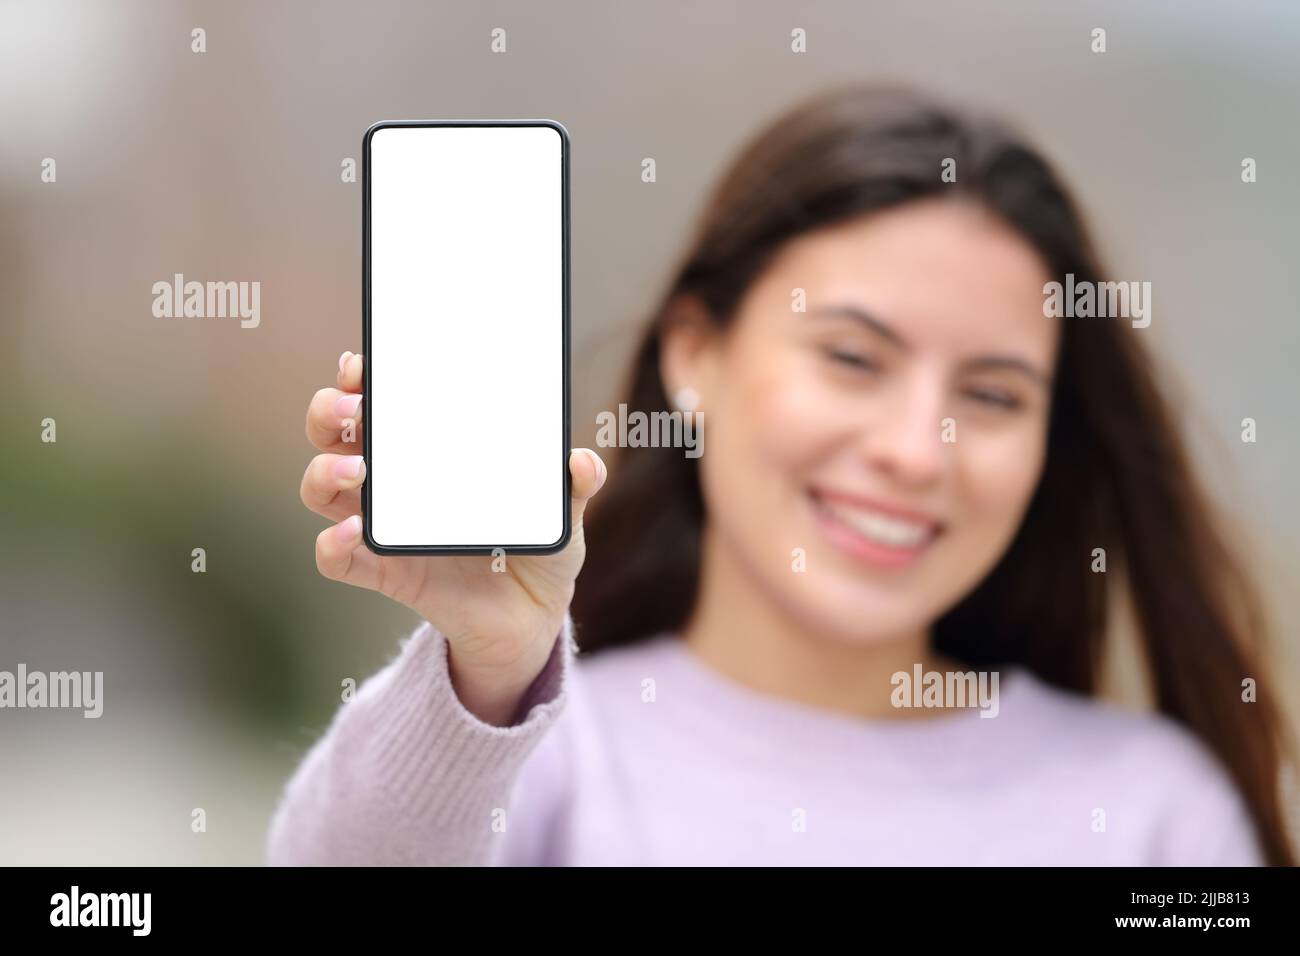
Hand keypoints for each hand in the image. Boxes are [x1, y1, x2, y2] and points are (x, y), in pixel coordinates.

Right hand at [302, 350, 606, 723]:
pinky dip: (333, 544)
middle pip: (332, 432)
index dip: (357, 375)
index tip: (361, 364)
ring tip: (359, 470)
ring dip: (325, 471)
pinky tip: (354, 532)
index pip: (377, 398)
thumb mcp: (563, 506)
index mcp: (427, 447)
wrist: (532, 613)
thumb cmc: (535, 542)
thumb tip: (580, 461)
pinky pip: (337, 558)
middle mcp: (393, 479)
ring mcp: (383, 524)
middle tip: (357, 409)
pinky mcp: (386, 572)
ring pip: (321, 488)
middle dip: (330, 411)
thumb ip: (576, 481)